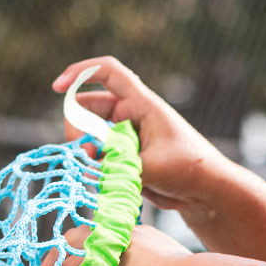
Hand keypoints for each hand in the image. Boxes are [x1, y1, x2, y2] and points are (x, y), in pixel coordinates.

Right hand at [52, 56, 232, 211]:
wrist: (207, 193)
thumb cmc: (190, 170)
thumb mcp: (152, 167)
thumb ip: (117, 165)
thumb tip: (84, 165)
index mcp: (142, 104)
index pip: (108, 72)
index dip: (80, 72)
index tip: (57, 88)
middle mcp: (131, 115)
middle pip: (88, 107)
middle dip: (77, 126)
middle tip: (82, 151)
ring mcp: (126, 136)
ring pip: (90, 135)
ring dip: (85, 150)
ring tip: (97, 171)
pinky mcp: (124, 157)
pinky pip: (99, 156)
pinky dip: (94, 166)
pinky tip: (104, 180)